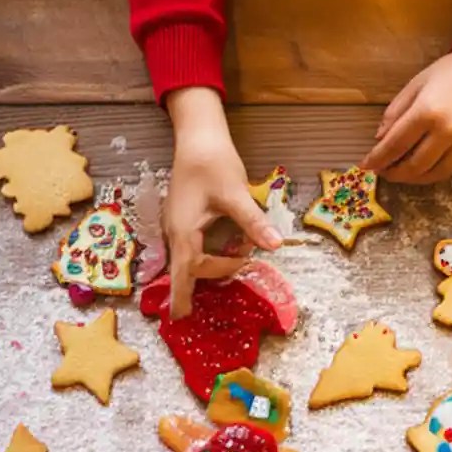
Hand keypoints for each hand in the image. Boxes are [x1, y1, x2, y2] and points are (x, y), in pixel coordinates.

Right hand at [163, 87, 281, 317]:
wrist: (197, 136)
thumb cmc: (213, 162)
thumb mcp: (236, 194)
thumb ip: (254, 222)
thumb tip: (276, 245)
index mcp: (185, 230)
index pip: (187, 271)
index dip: (185, 295)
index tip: (187, 315)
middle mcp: (176, 230)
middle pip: (185, 269)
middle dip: (194, 287)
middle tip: (201, 304)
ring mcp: (177, 224)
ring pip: (187, 258)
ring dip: (205, 269)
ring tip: (223, 275)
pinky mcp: (183, 217)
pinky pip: (189, 247)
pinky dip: (203, 257)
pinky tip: (222, 253)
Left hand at [361, 52, 451, 184]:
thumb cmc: (450, 72)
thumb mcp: (416, 84)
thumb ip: (395, 112)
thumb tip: (380, 139)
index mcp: (426, 111)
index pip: (394, 144)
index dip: (377, 158)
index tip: (366, 165)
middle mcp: (446, 131)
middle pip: (413, 165)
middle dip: (393, 172)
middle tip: (383, 171)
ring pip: (432, 174)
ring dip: (412, 178)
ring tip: (401, 174)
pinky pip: (450, 170)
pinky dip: (432, 174)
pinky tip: (422, 169)